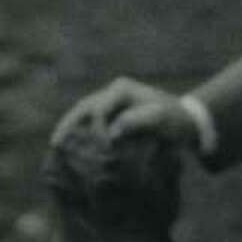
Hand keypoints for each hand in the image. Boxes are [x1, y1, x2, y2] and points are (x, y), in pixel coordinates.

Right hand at [51, 78, 196, 160]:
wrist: (186, 120)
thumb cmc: (174, 120)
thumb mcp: (160, 119)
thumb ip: (137, 122)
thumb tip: (113, 132)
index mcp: (121, 90)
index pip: (98, 110)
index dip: (95, 130)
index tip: (101, 150)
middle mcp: (113, 92)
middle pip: (83, 107)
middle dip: (68, 125)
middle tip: (55, 144)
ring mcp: (111, 101)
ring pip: (83, 113)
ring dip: (70, 129)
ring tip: (56, 147)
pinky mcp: (112, 113)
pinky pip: (90, 121)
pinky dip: (80, 132)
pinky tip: (71, 147)